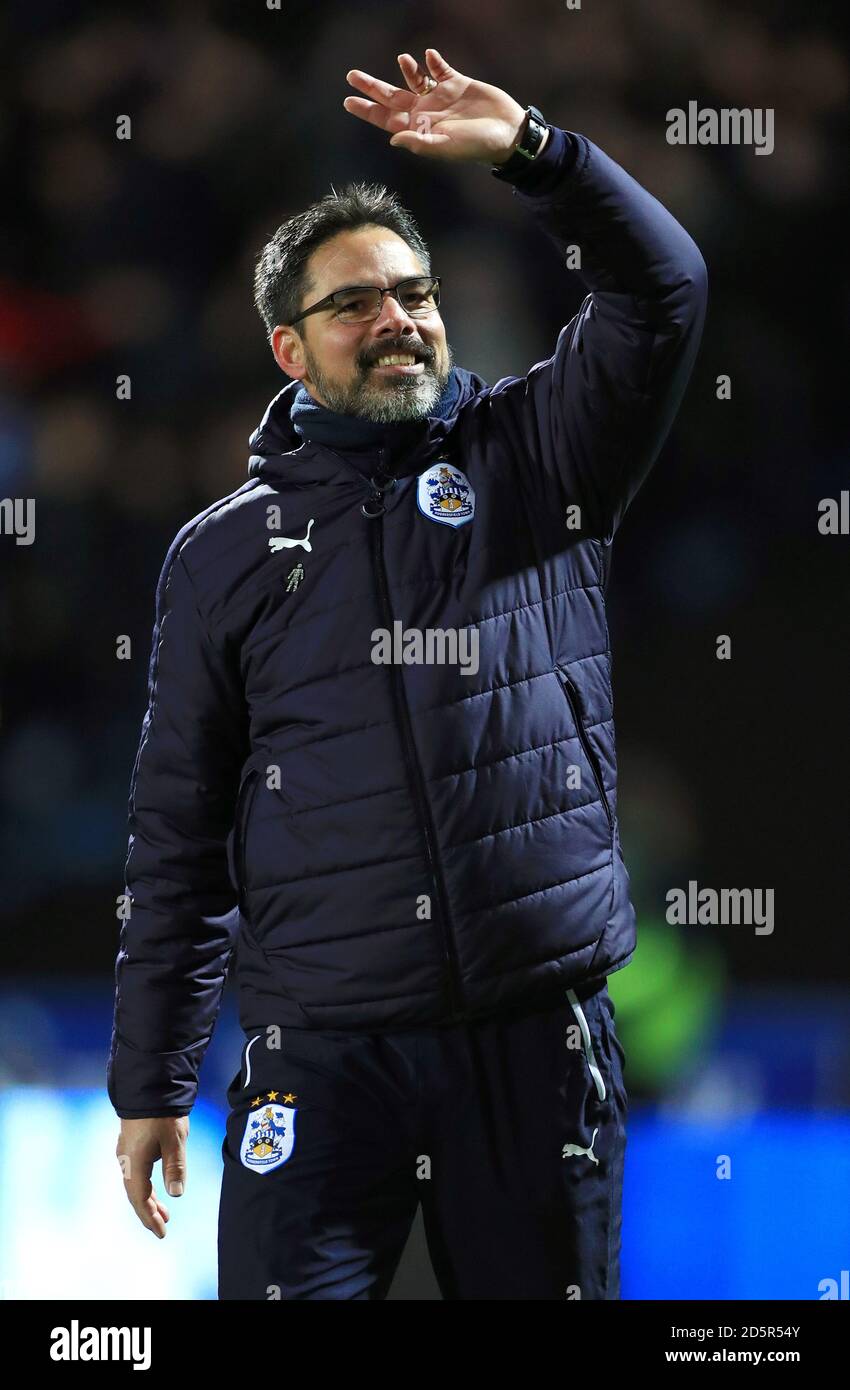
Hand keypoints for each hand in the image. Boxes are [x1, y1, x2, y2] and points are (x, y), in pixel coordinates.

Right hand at [116, 1116, 188, 1238]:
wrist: (147, 1084)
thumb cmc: (162, 1112)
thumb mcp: (174, 1139)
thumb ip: (175, 1166)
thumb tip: (176, 1194)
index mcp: (134, 1164)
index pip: (140, 1200)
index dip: (150, 1218)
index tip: (162, 1233)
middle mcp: (126, 1160)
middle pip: (135, 1193)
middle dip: (149, 1211)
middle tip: (164, 1225)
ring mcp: (126, 1150)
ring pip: (135, 1182)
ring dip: (148, 1198)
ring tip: (163, 1210)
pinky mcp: (130, 1141)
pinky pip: (136, 1171)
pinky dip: (146, 1183)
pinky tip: (155, 1184)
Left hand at [343, 47, 527, 164]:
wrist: (506, 134)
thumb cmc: (476, 146)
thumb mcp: (446, 147)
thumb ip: (419, 142)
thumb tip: (392, 138)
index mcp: (420, 128)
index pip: (386, 119)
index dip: (367, 110)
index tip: (347, 101)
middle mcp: (426, 111)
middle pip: (392, 97)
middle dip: (372, 87)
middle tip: (352, 75)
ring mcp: (441, 97)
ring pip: (414, 80)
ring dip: (407, 70)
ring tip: (403, 60)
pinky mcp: (458, 83)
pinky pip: (440, 69)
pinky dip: (434, 62)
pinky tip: (430, 56)